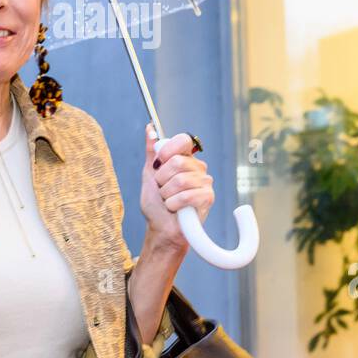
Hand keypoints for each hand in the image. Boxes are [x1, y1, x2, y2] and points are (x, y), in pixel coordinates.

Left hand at [140, 124, 212, 250]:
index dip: (168, 150)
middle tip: (162, 190)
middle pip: (178, 162)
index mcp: (185, 159)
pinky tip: (175, 209)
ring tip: (169, 201)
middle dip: (162, 179)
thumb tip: (150, 129)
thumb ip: (151, 151)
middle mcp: (198, 167)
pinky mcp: (208, 197)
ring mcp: (205, 182)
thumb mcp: (149, 174)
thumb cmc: (156, 204)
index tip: (158, 164)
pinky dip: (174, 204)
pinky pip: (187, 195)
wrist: (161, 229)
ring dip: (167, 194)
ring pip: (180, 180)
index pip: (183, 140)